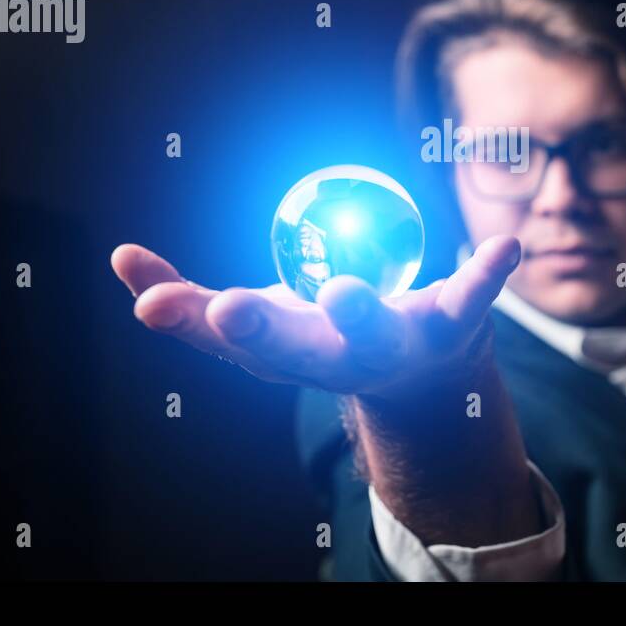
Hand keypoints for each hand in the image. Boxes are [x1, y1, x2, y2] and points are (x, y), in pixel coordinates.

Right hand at [109, 235, 520, 400]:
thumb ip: (189, 298)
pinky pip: (472, 296)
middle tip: (230, 310)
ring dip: (361, 314)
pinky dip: (488, 274)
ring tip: (344, 289)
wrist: (423, 380)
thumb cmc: (324, 338)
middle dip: (261, 332)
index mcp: (290, 352)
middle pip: (297, 349)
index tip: (154, 304)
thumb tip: (119, 259)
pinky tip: (507, 245)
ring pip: (379, 331)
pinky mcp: (452, 323)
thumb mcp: (258, 324)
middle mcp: (339, 355)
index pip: (234, 341)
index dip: (193, 323)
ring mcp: (397, 343)